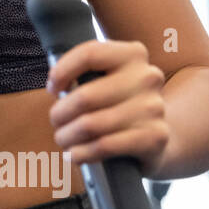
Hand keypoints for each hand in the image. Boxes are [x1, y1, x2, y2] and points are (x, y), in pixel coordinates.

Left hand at [45, 39, 169, 175]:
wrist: (155, 138)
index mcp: (132, 55)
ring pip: (91, 124)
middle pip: (85, 96)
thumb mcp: (105, 81)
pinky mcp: (155, 137)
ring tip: (63, 139)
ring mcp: (153, 108)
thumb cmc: (117, 105)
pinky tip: (75, 154)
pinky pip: (105, 146)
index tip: (53, 89)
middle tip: (56, 122)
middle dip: (60, 113)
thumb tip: (55, 86)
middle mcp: (147, 77)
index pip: (89, 54)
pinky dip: (82, 153)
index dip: (62, 71)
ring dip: (67, 136)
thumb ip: (83, 75)